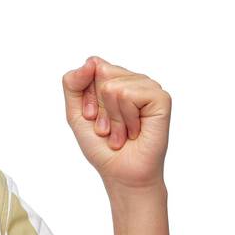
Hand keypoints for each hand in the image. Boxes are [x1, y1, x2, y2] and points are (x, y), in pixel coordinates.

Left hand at [62, 55, 170, 190]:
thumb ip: (73, 84)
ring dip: (113, 118)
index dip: (86, 97)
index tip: (93, 118)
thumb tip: (90, 62)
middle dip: (99, 107)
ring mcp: (149, 87)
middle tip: (109, 128)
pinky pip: (129, 95)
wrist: (121, 172)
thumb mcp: (75, 113)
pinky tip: (135, 131)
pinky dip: (126, 119)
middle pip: (101, 74)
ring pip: (114, 86)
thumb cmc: (101, 146)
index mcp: (115, 79)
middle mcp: (133, 79)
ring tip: (121, 132)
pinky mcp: (161, 98)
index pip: (91, 66)